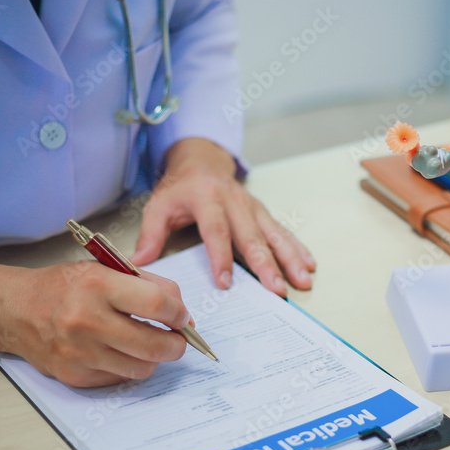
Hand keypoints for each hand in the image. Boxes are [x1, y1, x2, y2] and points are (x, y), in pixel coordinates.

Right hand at [0, 262, 192, 387]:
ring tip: (149, 344)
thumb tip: (182, 312)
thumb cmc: (64, 287)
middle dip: (176, 344)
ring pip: (141, 368)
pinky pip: (119, 379)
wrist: (15, 310)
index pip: (156, 305)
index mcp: (98, 285)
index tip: (182, 316)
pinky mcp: (75, 376)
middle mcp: (87, 321)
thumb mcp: (105, 269)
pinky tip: (121, 352)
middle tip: (177, 339)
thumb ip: (148, 284)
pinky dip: (128, 367)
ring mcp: (80, 353)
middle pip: (154, 345)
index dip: (179, 313)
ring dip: (154, 358)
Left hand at [130, 138, 314, 295]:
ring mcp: (252, 207)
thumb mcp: (158, 205)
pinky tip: (309, 264)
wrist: (201, 160)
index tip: (225, 282)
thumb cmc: (180, 188)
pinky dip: (297, 248)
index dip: (221, 256)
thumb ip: (151, 233)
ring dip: (290, 259)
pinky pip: (282, 231)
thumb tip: (140, 262)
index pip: (216, 230)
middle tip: (277, 289)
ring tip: (303, 280)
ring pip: (274, 234)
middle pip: (252, 236)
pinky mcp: (262, 212)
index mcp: (206, 198)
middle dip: (267, 264)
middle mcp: (234, 202)